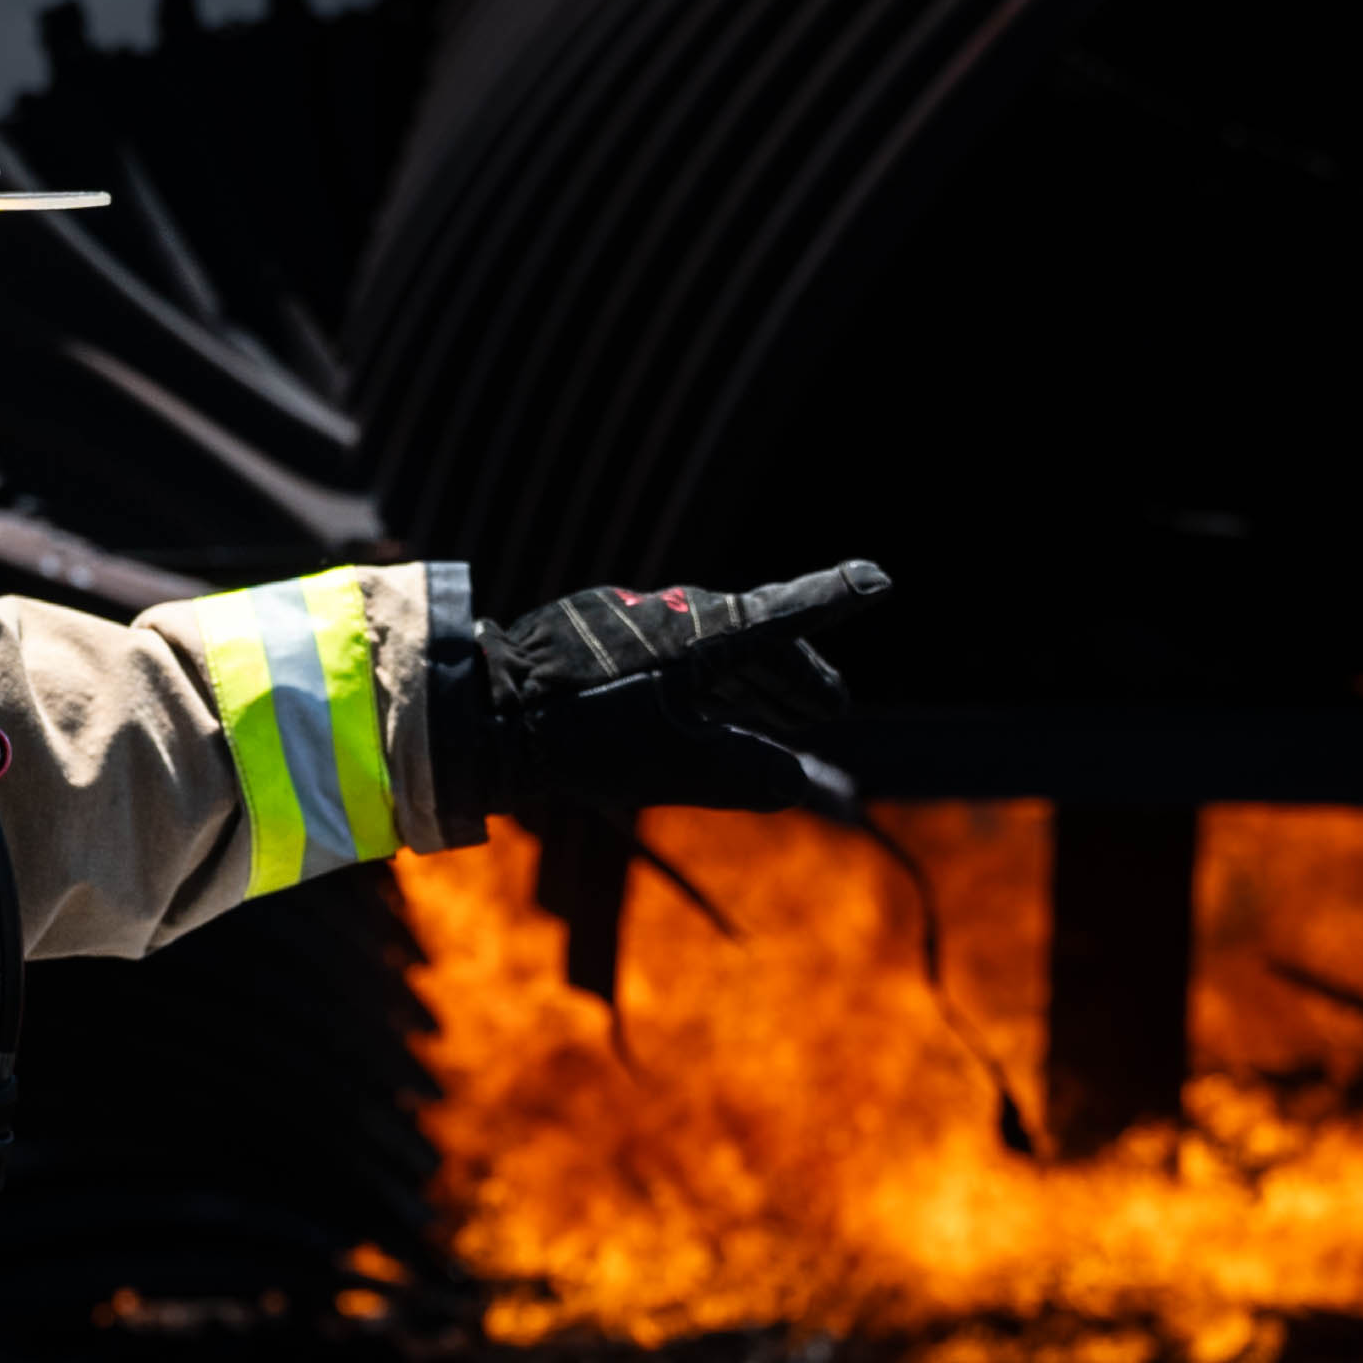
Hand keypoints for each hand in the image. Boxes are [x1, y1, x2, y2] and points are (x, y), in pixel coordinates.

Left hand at [470, 560, 886, 813]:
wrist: (485, 712)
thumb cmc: (582, 737)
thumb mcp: (675, 765)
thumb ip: (744, 775)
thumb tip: (797, 782)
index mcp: (702, 635)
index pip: (785, 615)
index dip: (832, 601)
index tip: (877, 580)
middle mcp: (671, 616)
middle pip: (751, 642)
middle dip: (792, 677)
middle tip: (828, 704)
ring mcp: (630, 622)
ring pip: (709, 651)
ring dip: (749, 683)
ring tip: (783, 713)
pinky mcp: (595, 637)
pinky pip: (671, 656)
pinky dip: (704, 683)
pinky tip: (704, 707)